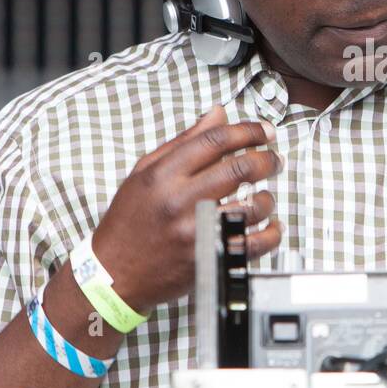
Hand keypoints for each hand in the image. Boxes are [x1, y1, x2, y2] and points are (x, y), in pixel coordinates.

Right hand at [90, 105, 282, 311]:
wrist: (113, 273)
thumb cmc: (129, 222)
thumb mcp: (145, 173)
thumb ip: (184, 142)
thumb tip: (218, 114)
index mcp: (164, 175)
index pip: (216, 141)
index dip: (247, 131)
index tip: (264, 131)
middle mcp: (180, 201)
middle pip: (240, 169)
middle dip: (267, 159)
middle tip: (274, 160)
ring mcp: (196, 232)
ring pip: (252, 206)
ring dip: (267, 198)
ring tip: (263, 196)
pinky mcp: (209, 258)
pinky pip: (255, 244)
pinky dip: (272, 233)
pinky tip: (270, 226)